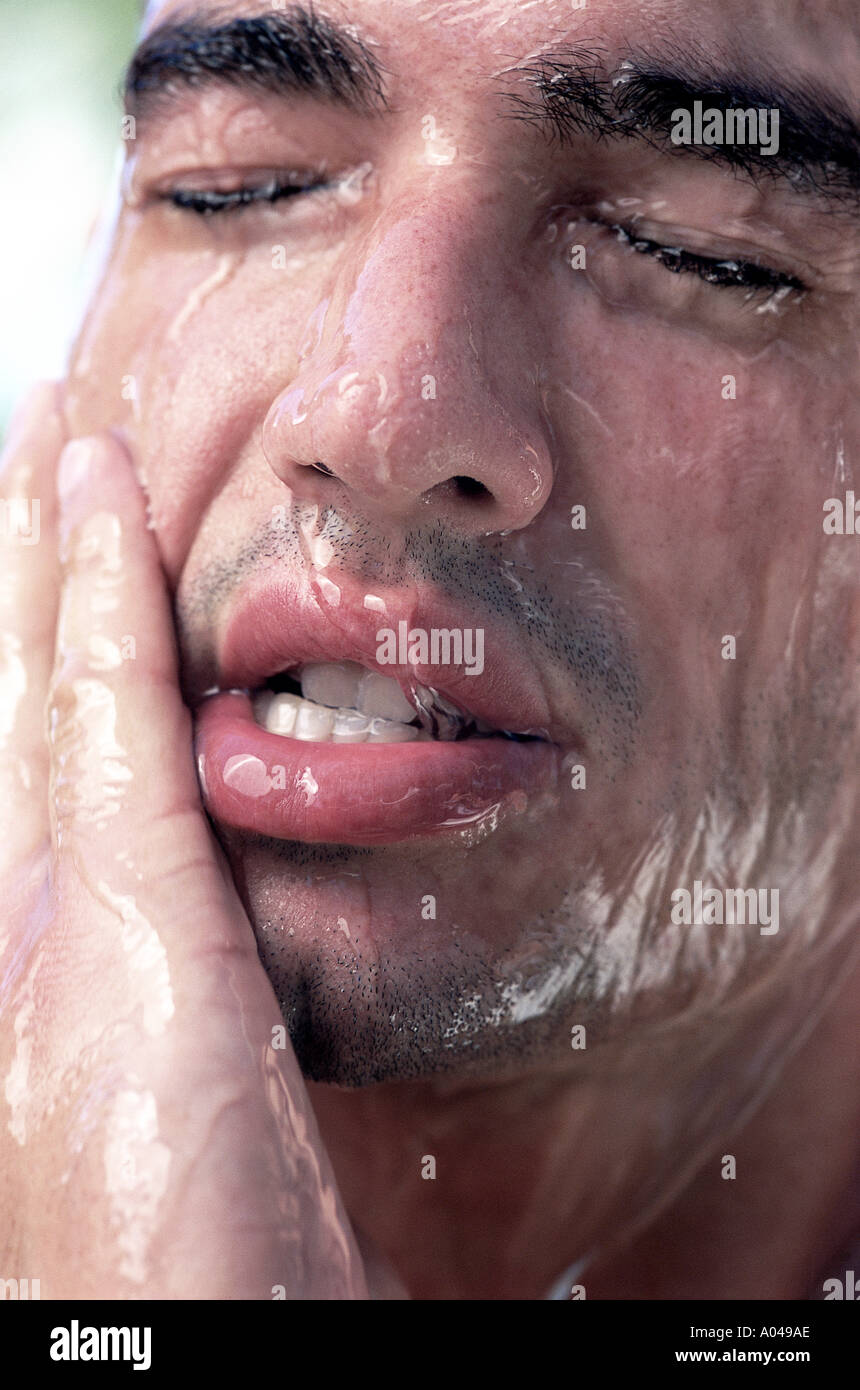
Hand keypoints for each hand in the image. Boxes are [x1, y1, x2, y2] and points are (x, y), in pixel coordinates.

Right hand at [0, 386, 368, 1297]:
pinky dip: (101, 587)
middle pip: (21, 704)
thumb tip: (224, 932)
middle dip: (25, 582)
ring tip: (53, 451)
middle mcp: (23, 909)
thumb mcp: (197, 1088)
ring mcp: (50, 897)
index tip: (63, 572)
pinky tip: (100, 491)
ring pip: (47, 680)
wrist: (192, 1329)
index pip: (40, 760)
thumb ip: (196, 991)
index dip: (45, 652)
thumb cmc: (215, 1241)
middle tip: (32, 468)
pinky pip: (107, 702)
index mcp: (46, 953)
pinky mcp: (116, 894)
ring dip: (51, 553)